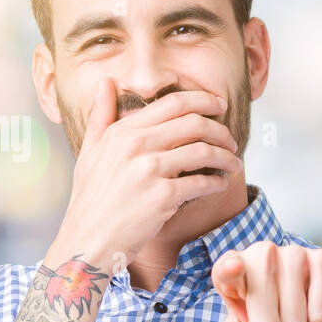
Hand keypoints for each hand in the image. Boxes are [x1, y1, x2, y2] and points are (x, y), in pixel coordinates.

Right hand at [48, 78, 243, 268]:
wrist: (88, 240)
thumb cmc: (91, 199)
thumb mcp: (90, 152)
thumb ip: (101, 116)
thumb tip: (106, 82)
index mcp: (122, 131)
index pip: (173, 103)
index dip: (203, 100)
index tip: (220, 105)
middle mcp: (136, 145)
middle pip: (195, 123)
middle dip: (221, 130)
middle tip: (231, 141)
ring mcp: (150, 170)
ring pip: (204, 151)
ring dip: (226, 157)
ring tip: (233, 163)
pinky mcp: (163, 196)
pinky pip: (202, 183)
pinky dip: (217, 182)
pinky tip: (220, 185)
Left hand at [212, 242, 321, 321]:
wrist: (307, 305)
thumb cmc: (267, 317)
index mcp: (231, 269)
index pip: (225, 269)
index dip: (229, 270)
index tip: (233, 269)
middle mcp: (261, 253)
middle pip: (263, 314)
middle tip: (274, 321)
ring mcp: (294, 253)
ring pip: (294, 317)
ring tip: (294, 315)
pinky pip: (320, 311)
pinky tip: (313, 309)